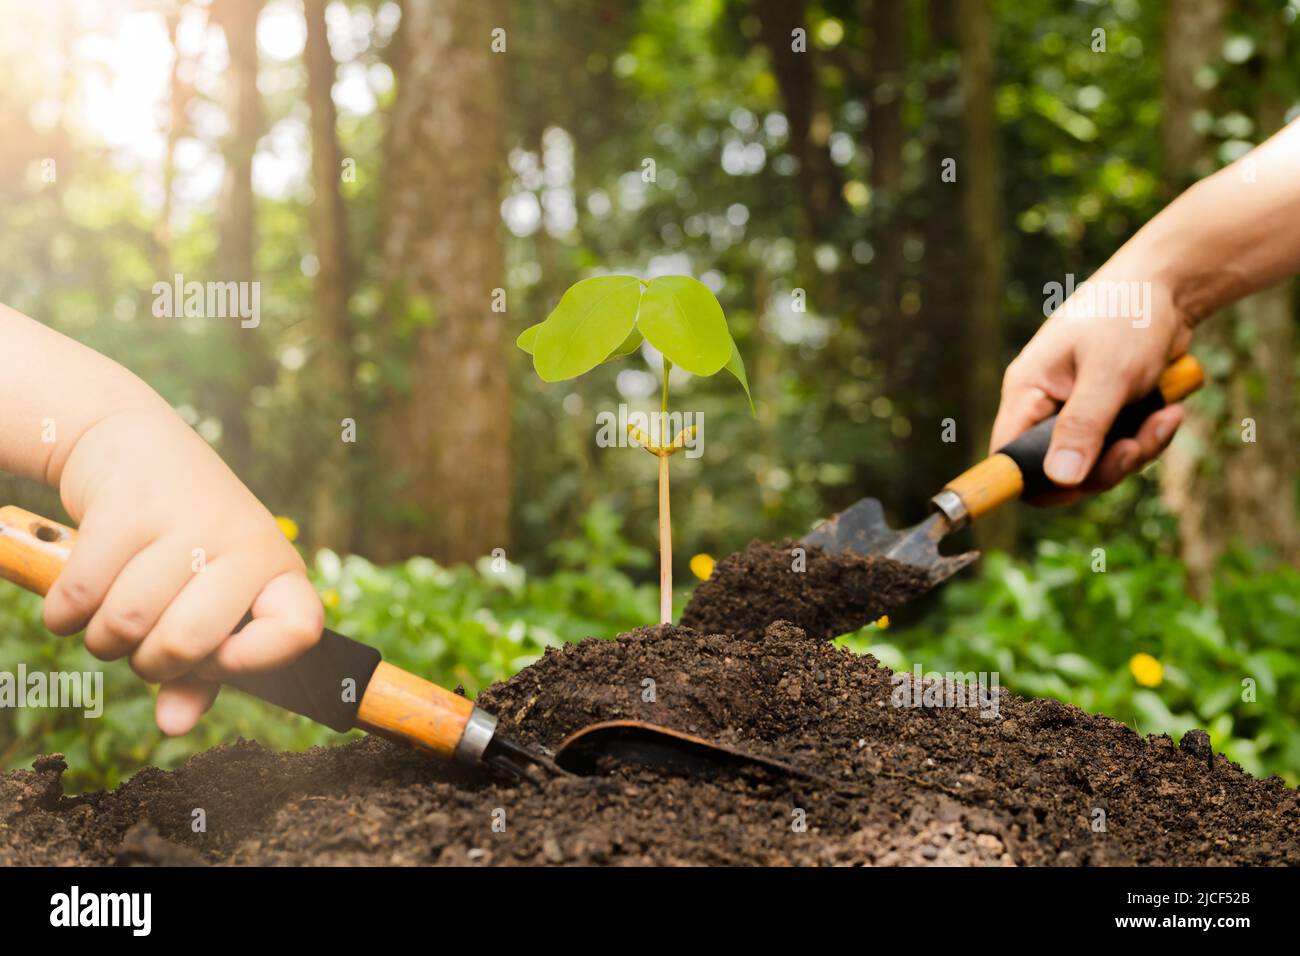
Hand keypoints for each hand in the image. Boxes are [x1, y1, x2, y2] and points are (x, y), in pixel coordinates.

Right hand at [42, 406, 322, 734]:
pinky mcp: (127, 506)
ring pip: (124, 625)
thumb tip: (174, 726)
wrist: (130, 445)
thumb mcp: (206, 600)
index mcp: (277, 567)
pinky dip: (64, 612)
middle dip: (150, 663)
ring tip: (112, 612)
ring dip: (101, 638)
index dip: (255, 662)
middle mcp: (243, 540)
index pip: (301, 629)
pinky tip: (76, 595)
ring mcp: (188, 519)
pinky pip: (79, 596)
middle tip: (145, 641)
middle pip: (187, 643)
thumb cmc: (181, 544)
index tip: (218, 663)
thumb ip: (202, 672)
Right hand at [989, 274, 1194, 505]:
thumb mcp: (1108, 374)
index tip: (1066, 490)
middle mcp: (1044, 405)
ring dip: (1135, 450)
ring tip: (1165, 416)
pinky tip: (1169, 410)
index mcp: (1027, 392)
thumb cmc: (1128, 314)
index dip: (1028, 481)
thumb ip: (1083, 427)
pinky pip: (1120, 445)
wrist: (1170, 283)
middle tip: (1135, 446)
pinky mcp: (1107, 411)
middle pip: (1058, 469)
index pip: (1009, 455)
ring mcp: (1076, 410)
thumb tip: (1061, 480)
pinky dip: (1148, 436)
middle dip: (1103, 467)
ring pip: (1095, 462)